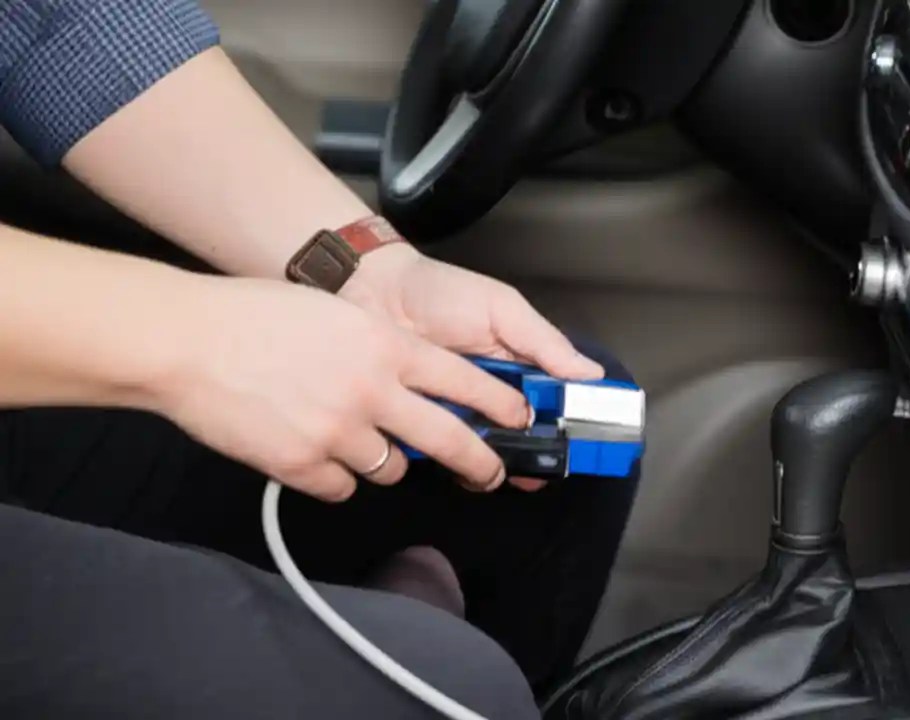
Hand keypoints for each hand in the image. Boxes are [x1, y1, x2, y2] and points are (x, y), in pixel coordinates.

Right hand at [151, 276, 530, 500]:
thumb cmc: (255, 317)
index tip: (520, 419)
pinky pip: (342, 487)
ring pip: (392, 468)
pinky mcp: (303, 463)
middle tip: (490, 472)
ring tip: (351, 436)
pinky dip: (335, 475)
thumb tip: (418, 383)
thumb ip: (383, 351)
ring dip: (384, 459)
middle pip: (449, 439)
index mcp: (385, 347)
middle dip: (479, 462)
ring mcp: (338, 431)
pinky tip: (313, 450)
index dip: (501, 405)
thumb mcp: (338, 318)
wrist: (187, 340)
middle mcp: (372, 390)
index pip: (465, 381)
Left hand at [341, 245, 603, 491]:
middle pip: (518, 437)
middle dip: (530, 457)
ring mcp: (451, 413)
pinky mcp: (416, 425)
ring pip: (481, 450)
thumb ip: (543, 342)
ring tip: (498, 472)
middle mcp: (486, 396)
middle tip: (536, 470)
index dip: (566, 429)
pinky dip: (449, 462)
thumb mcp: (501, 309)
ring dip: (493, 464)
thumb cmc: (440, 293)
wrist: (370, 290)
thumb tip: (593, 376)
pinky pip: (438, 453)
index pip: (550, 406)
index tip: (580, 449)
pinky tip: (459, 468)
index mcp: (514, 369)